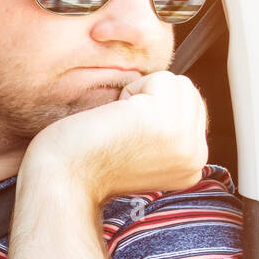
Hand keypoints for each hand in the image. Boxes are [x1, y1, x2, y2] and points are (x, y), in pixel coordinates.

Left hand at [24, 70, 207, 204]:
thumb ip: (169, 131)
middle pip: (189, 93)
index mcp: (193, 166)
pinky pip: (161, 78)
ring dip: (140, 94)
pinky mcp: (164, 121)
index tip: (126, 139)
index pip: (193, 111)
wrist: (61, 180)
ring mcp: (184, 140)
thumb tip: (181, 90)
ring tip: (118, 126)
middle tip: (119, 131)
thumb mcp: (145, 150)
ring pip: (177, 83)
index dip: (154, 111)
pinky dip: (130, 89)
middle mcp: (196, 157)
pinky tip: (112, 120)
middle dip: (150, 99)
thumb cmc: (89, 160)